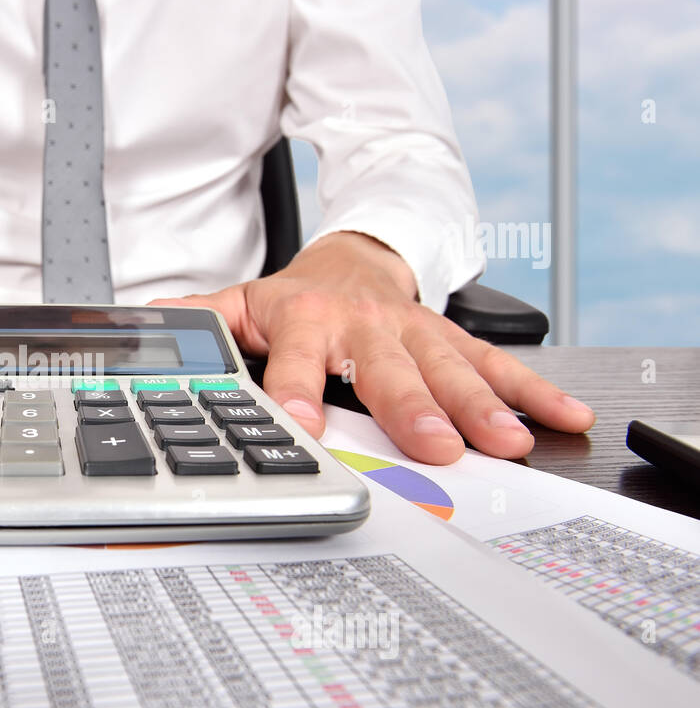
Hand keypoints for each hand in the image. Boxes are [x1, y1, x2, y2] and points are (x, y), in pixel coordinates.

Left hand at [150, 232, 594, 463]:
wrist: (356, 260)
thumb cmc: (296, 298)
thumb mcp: (242, 305)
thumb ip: (200, 325)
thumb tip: (145, 331)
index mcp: (307, 322)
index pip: (298, 364)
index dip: (301, 393)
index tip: (307, 427)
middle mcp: (365, 328)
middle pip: (388, 372)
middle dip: (413, 409)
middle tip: (436, 447)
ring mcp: (414, 335)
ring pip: (450, 369)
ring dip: (481, 407)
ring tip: (507, 442)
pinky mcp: (453, 341)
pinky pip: (496, 364)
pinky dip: (532, 391)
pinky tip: (562, 417)